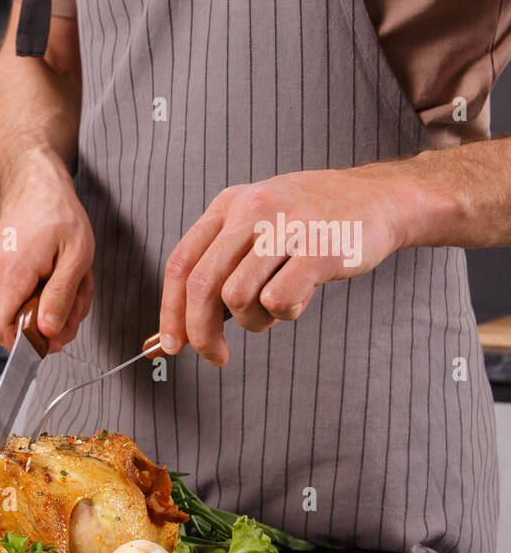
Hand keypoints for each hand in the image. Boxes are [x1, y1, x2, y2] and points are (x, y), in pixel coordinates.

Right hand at [0, 150, 94, 351]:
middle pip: (16, 327)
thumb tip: (47, 332)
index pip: (0, 331)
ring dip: (51, 307)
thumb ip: (61, 297)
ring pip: (19, 316)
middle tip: (78, 296)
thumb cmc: (57, 214)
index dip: (27, 343)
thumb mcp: (76, 255)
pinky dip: (41, 296)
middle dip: (53, 321)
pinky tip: (55, 275)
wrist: (34, 187)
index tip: (55, 334)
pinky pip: (15, 302)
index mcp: (10, 275)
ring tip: (69, 278)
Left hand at [158, 165, 409, 365]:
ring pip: (237, 297)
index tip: (171, 344)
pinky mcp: (320, 247)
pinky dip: (285, 313)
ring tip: (276, 309)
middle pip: (202, 286)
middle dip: (201, 333)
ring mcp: (287, 226)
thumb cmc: (314, 222)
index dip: (170, 311)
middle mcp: (252, 210)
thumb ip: (224, 262)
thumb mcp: (259, 223)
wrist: (381, 198)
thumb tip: (185, 324)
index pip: (181, 264)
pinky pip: (278, 300)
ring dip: (253, 321)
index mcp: (228, 205)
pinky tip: (301, 298)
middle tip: (215, 355)